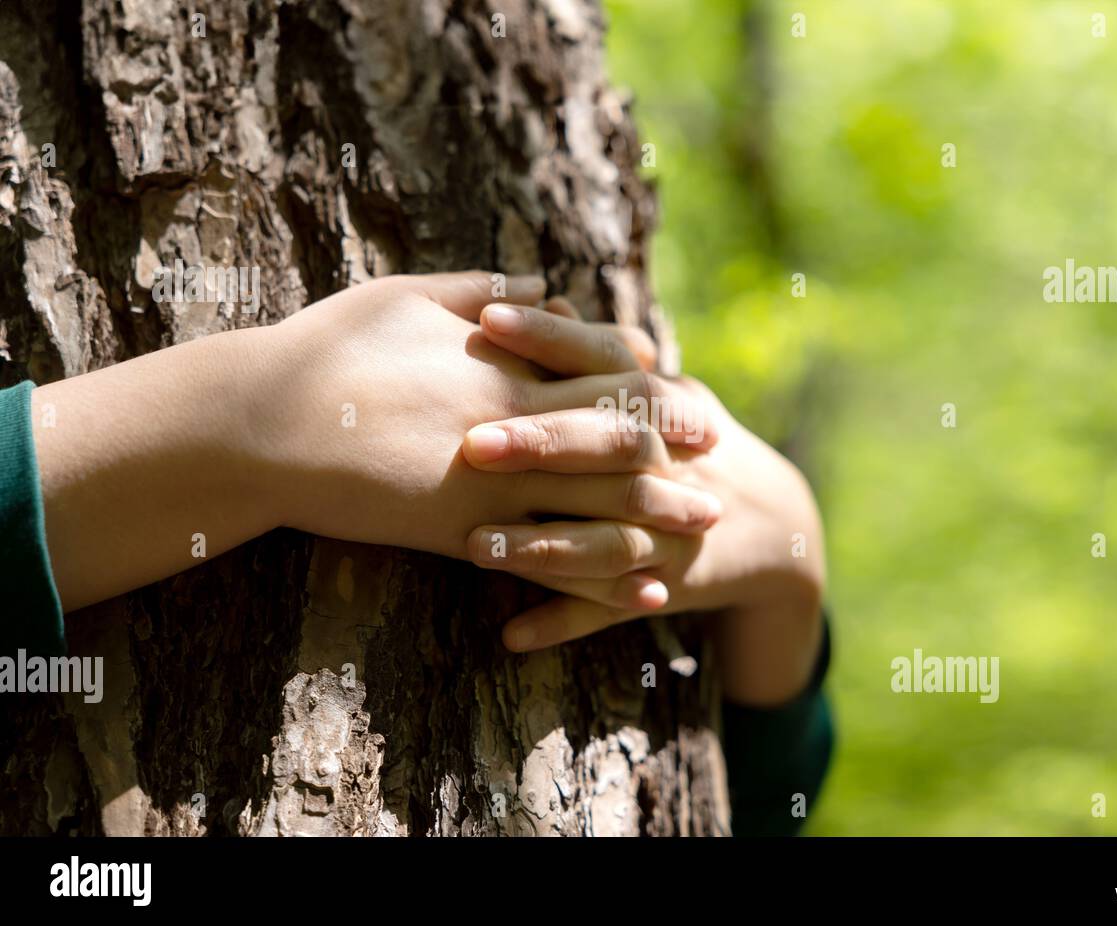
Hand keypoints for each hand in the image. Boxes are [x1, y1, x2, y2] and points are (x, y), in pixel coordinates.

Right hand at [34, 271, 719, 611]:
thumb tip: (541, 287)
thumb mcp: (403, 296)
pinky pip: (553, 560)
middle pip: (617, 442)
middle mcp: (513, 424)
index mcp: (505, 364)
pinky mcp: (463, 533)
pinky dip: (603, 575)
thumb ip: (481, 292)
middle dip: (673, 457)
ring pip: (599, 503)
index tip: (691, 399)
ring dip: (658, 517)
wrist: (259, 423)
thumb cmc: (326, 351)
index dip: (653, 389)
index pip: (602, 373)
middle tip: (722, 468)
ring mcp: (493, 483)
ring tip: (704, 530)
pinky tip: (641, 591)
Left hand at [460, 338, 825, 704]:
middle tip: (472, 445)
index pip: (608, 361)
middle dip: (545, 444)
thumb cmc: (688, 441)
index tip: (490, 318)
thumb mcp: (661, 391)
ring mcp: (670, 531)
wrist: (772, 525)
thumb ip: (602, 355)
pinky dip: (563, 622)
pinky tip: (510, 635)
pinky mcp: (665, 584)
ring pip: (608, 540)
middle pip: (611, 449)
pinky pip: (611, 608)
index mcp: (664, 405)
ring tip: (475, 547)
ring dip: (544, 547)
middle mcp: (672, 466)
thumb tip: (547, 298)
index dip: (554, 339)